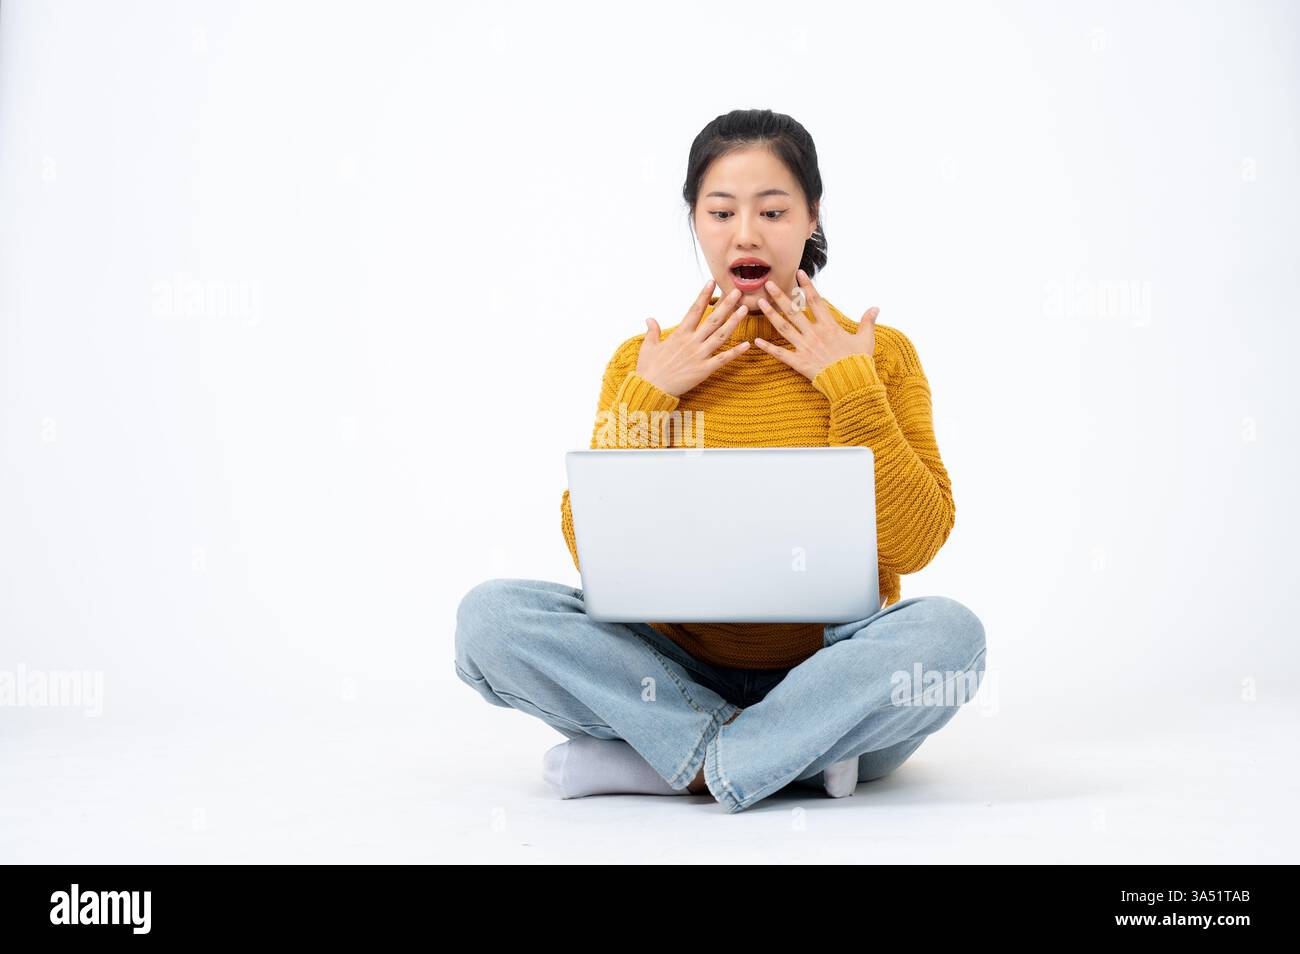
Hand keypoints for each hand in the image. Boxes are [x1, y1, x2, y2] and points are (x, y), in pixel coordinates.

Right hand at [636, 280, 752, 397]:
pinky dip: (735, 352)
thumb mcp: (648, 346)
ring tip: (744, 309)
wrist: (651, 388)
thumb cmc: (648, 369)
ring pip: (721, 335)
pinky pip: (723, 359)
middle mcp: (691, 342)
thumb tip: (650, 318)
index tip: (711, 282)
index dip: (704, 295)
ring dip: (734, 322)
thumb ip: (652, 331)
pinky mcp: (704, 370)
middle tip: (737, 291)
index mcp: (679, 334)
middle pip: (712, 319)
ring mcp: (699, 355)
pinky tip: (747, 344)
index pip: (694, 310)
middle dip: (726, 304)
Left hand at [752, 269, 878, 381]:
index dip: (807, 286)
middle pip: (793, 311)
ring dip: (771, 315)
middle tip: (768, 284)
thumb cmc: (859, 361)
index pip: (815, 301)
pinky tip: (756, 341)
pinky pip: (780, 354)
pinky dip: (768, 348)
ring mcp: (805, 348)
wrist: (852, 383)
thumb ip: (867, 322)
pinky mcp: (799, 362)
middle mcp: (814, 334)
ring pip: (784, 328)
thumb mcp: (866, 339)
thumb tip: (875, 308)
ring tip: (760, 303)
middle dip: (780, 296)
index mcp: (829, 326)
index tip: (799, 273)